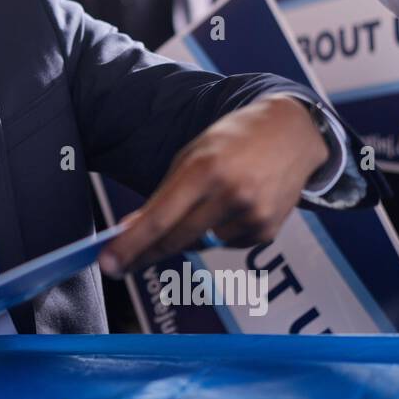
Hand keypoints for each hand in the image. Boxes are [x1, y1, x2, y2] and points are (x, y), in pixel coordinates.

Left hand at [99, 96, 327, 275]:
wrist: (290, 133)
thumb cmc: (231, 141)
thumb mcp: (192, 156)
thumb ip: (163, 195)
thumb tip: (132, 231)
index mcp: (205, 169)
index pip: (159, 219)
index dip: (130, 245)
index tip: (108, 263)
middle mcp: (230, 194)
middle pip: (175, 240)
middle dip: (143, 255)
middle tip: (119, 264)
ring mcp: (252, 216)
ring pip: (199, 245)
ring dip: (187, 236)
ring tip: (205, 202)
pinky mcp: (267, 231)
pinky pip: (225, 244)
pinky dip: (217, 233)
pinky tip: (233, 205)